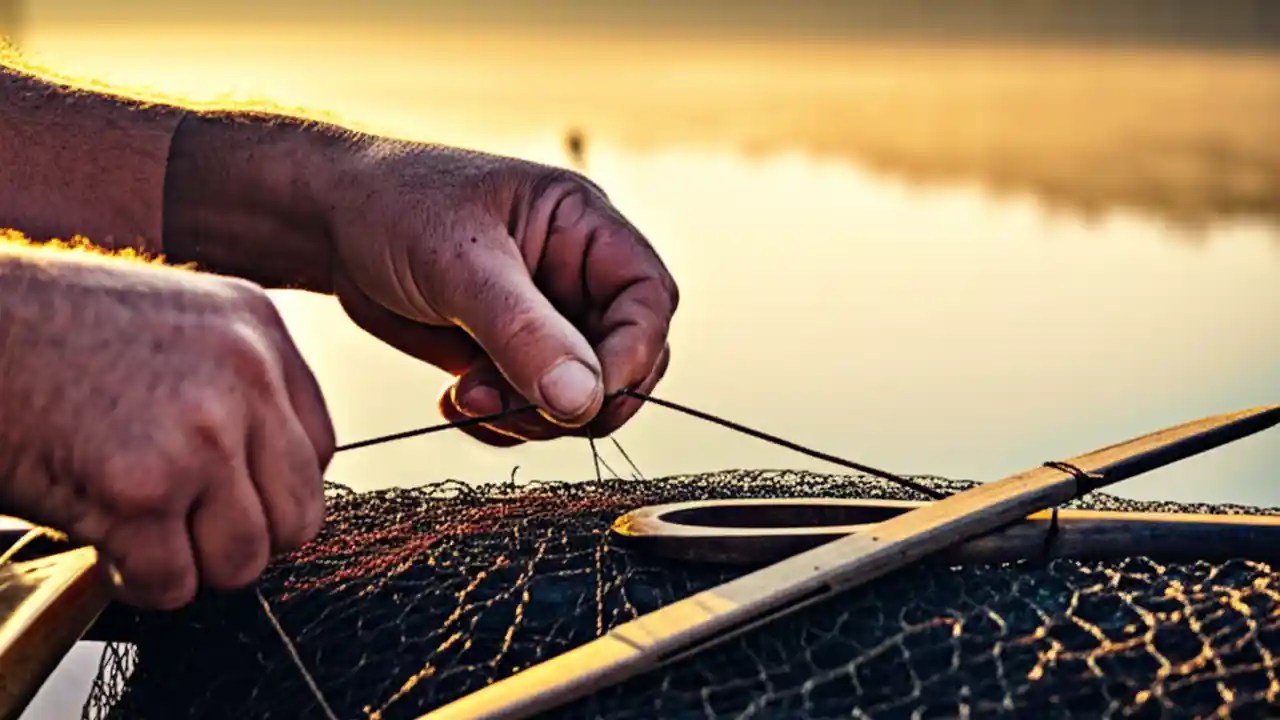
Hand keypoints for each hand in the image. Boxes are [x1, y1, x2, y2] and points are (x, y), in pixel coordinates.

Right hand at [0, 245, 333, 608]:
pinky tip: (100, 542)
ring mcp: (200, 433)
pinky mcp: (142, 489)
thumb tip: (265, 473)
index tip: (223, 498)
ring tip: (138, 533)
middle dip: (240, 539)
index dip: (269, 492)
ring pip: (243, 560)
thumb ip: (232, 383)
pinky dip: (136, 583)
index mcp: (258, 330)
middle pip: (298, 516)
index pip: (318, 452)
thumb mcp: (172, 321)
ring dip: (189, 565)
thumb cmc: (43, 330)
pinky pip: (173, 583)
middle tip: (183, 529)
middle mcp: (246, 376)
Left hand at [326, 143, 678, 445]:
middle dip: (577, 397)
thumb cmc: (395, 208)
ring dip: (530, 416)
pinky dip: (502, 424)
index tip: (588, 396)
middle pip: (627, 359)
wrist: (329, 224)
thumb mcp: (461, 265)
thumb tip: (584, 400)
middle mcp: (578, 276)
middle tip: (517, 407)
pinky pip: (535, 412)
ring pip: (581, 396)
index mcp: (585, 227)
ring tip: (467, 396)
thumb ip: (524, 333)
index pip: (648, 299)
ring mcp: (547, 321)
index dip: (633, 354)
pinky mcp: (512, 357)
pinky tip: (456, 401)